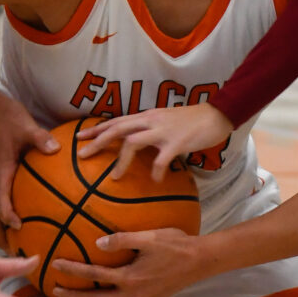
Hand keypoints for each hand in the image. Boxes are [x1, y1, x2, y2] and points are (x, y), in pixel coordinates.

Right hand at [0, 88, 57, 244]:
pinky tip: (10, 210)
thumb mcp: (26, 125)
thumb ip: (41, 140)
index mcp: (0, 170)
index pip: (1, 200)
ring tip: (11, 240)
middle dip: (0, 234)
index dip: (8, 217)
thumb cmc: (5, 115)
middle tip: (12, 253)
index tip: (18, 230)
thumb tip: (58, 149)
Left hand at [50, 228, 201, 296]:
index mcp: (129, 278)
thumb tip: (98, 243)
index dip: (72, 271)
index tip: (55, 266)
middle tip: (55, 293)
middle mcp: (132, 296)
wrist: (200, 261)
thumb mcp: (148, 237)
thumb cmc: (175, 244)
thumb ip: (122, 239)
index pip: (93, 275)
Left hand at [75, 103, 232, 180]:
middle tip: (82, 154)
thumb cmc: (191, 120)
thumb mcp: (165, 120)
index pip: (117, 120)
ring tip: (114, 177)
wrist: (216, 115)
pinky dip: (156, 172)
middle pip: (118, 129)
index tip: (80, 136)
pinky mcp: (177, 142)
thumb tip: (135, 141)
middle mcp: (151, 121)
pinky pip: (161, 160)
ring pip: (133, 142)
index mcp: (148, 116)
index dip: (98, 128)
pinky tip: (156, 181)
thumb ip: (150, 128)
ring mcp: (163, 131)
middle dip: (98, 141)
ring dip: (121, 161)